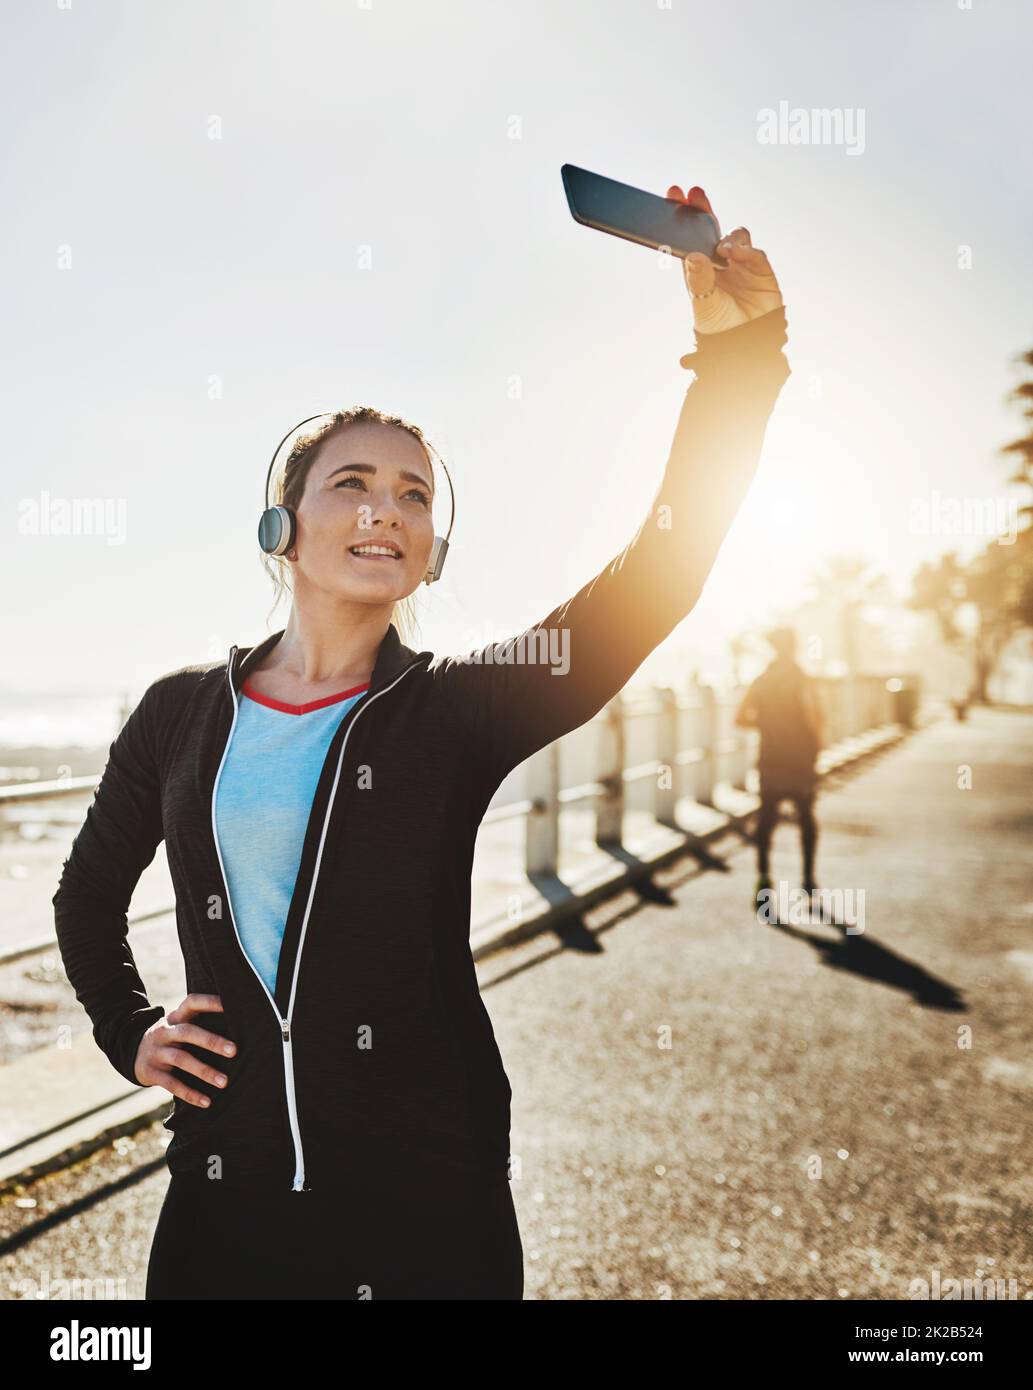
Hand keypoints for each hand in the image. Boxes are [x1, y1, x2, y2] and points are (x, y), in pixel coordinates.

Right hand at [134, 993, 236, 1106]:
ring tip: (224, 1082)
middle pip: (188, 1032)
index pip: (192, 1003)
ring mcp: (156, 1051)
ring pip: (181, 1059)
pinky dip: (190, 1093)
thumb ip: (200, 1024)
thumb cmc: (171, 1039)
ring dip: (204, 1071)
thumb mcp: (179, 1026)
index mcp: (176, 1017)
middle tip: (234, 1051)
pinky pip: (171, 1084)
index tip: (230, 1005)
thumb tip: (240, 1028)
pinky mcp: (151, 1072)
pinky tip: (206, 1102)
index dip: (210, 1002)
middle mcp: (165, 1031)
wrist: (133, 1054)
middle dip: (212, 1041)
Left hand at [665, 184, 782, 334]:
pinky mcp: (760, 267)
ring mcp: (740, 261)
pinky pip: (753, 251)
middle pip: (709, 227)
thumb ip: (699, 282)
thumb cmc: (719, 325)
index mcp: (699, 267)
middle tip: (692, 193)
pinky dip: (744, 250)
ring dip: (727, 236)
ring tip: (721, 250)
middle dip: (702, 209)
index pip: (688, 236)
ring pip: (734, 235)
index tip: (674, 194)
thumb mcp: (704, 305)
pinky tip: (734, 254)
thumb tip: (693, 256)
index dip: (683, 215)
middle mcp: (718, 260)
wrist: (746, 341)